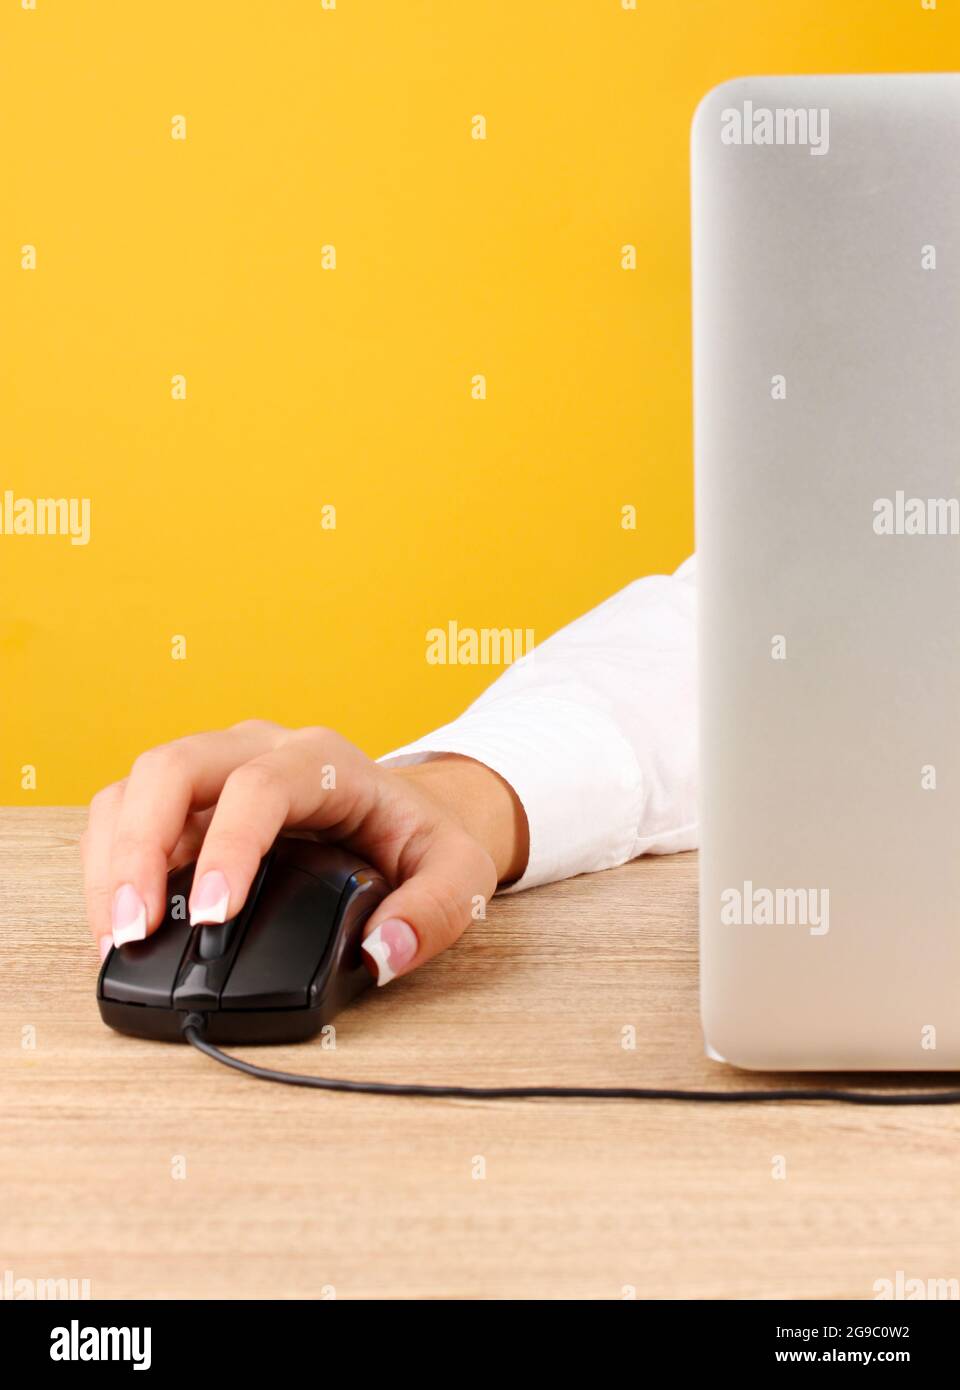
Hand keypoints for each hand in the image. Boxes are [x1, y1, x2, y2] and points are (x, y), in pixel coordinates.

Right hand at [81, 721, 528, 984]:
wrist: (409, 810)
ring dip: (114, 858)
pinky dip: (111, 862)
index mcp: (325, 760)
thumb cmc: (422, 837)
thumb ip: (435, 912)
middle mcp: (260, 749)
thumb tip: (383, 953)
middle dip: (140, 846)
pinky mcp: (190, 800)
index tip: (209, 917)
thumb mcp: (460, 871)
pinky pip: (128, 812)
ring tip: (115, 937)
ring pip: (136, 786)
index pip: (260, 786)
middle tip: (133, 930)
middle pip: (174, 767)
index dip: (228, 847)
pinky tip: (119, 920)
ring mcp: (217, 768)